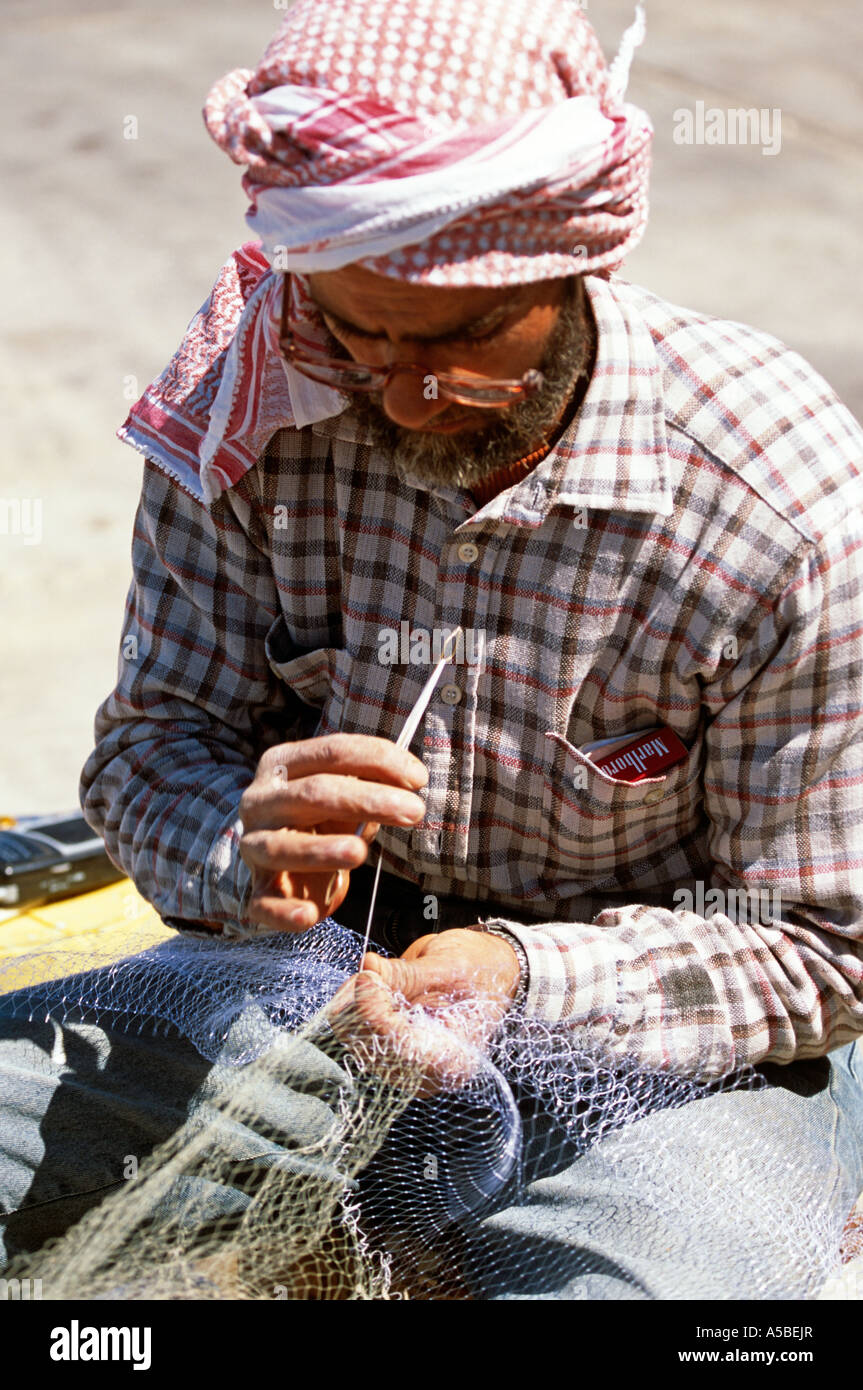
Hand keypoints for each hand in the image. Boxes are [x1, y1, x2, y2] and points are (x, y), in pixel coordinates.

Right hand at [238, 733, 427, 932]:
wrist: (282, 861)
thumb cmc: (320, 819)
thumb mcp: (345, 793)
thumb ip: (372, 782)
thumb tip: (412, 778)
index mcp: (283, 764)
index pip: (332, 752)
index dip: (377, 760)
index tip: (419, 778)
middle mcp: (261, 801)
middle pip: (313, 794)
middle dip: (366, 800)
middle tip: (413, 810)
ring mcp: (253, 846)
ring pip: (281, 846)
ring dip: (321, 850)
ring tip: (359, 852)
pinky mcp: (256, 890)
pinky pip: (263, 904)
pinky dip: (283, 912)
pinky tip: (308, 915)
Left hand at [326, 929, 521, 1097]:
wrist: (493, 972)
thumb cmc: (481, 971)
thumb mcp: (448, 966)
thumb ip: (404, 973)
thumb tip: (368, 966)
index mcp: (454, 1058)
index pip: (399, 1046)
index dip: (375, 1010)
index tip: (367, 975)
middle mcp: (428, 1072)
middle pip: (373, 1049)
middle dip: (362, 1006)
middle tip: (371, 969)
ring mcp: (408, 1067)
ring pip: (358, 1044)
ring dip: (356, 1006)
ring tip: (377, 976)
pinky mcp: (392, 1055)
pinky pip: (359, 1038)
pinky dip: (357, 1011)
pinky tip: (375, 990)